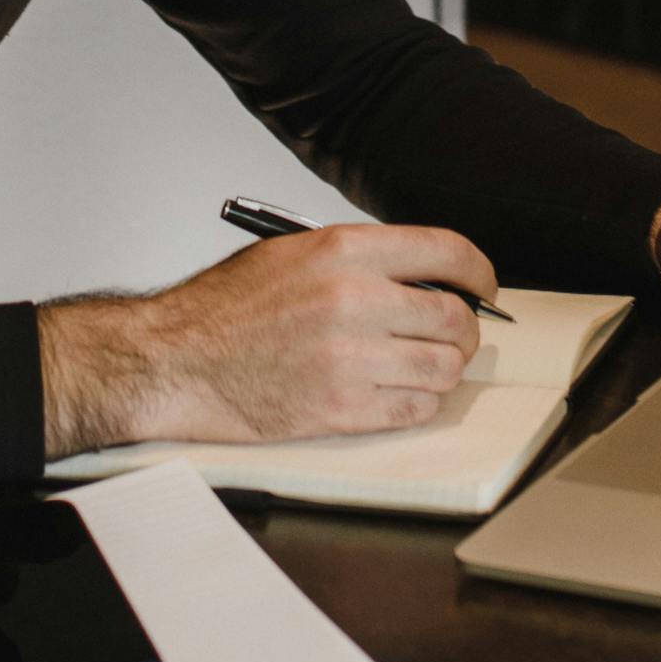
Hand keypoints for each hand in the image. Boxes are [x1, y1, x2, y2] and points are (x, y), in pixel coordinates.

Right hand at [38, 221, 495, 457]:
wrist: (177, 360)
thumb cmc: (226, 308)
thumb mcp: (292, 253)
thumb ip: (360, 259)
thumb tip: (423, 275)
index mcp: (342, 251)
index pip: (446, 251)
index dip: (479, 271)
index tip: (483, 284)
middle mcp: (353, 301)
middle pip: (454, 317)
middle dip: (466, 327)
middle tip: (455, 331)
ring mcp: (349, 360)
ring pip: (443, 368)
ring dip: (446, 367)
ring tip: (426, 362)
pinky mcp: (341, 410)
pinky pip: (415, 409)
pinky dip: (422, 401)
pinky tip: (403, 390)